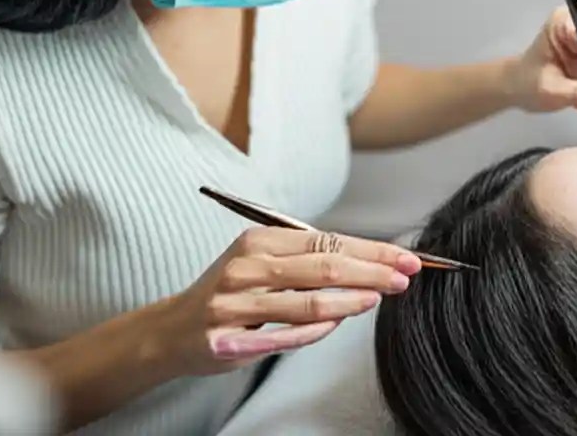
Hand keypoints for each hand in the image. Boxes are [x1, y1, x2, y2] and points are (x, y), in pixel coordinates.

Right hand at [161, 227, 421, 375]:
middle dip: (372, 271)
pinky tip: (339, 322)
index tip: (404, 257)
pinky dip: (318, 330)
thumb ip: (305, 262)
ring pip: (309, 301)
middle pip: (324, 266)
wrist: (172, 330)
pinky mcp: (228, 337)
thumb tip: (367, 263)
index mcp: (257, 239)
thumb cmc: (228, 293)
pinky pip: (287, 336)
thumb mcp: (260, 262)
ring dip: (351, 301)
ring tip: (378, 298)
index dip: (371, 250)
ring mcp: (235, 302)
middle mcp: (246, 266)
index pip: (326, 240)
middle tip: (404, 277)